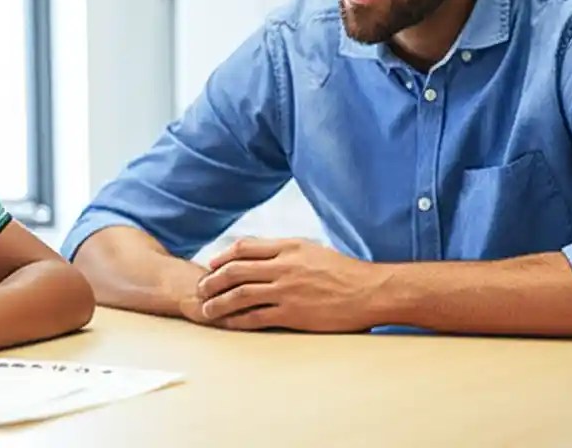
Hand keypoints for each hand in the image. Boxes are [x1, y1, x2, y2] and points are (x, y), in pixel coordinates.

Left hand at [196, 238, 386, 331]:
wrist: (371, 292)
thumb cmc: (344, 272)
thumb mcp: (313, 250)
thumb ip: (286, 251)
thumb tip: (260, 255)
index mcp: (289, 247)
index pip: (244, 247)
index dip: (223, 257)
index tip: (211, 265)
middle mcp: (284, 266)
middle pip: (235, 270)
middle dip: (212, 280)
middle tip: (200, 289)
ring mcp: (287, 291)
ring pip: (240, 295)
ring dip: (218, 302)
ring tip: (206, 310)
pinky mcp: (293, 314)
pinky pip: (256, 317)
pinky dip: (238, 321)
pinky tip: (229, 324)